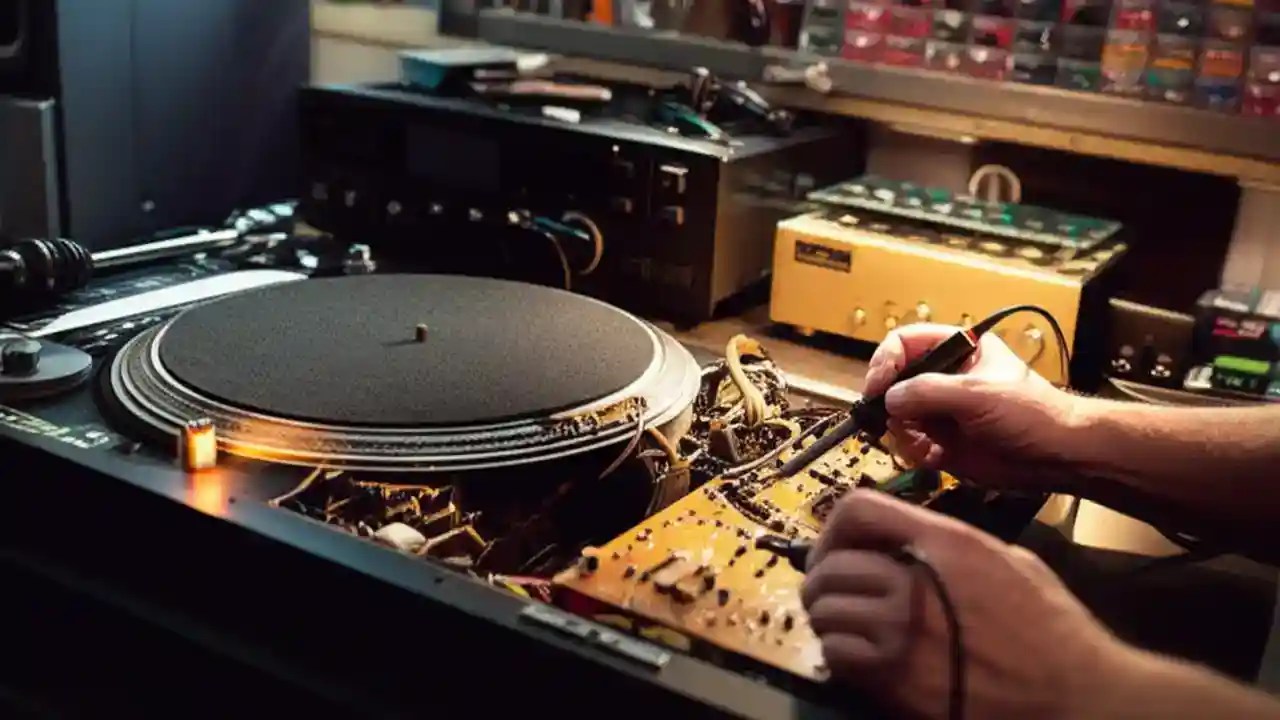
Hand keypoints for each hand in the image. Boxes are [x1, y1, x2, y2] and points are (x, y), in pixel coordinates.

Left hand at [802, 490, 1131, 719]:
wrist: (1072, 693)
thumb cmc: (1050, 627)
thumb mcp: (1004, 560)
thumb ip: (949, 544)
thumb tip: (907, 541)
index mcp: (943, 541)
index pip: (858, 509)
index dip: (834, 529)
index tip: (836, 549)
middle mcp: (913, 580)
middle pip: (831, 566)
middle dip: (823, 581)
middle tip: (833, 595)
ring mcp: (901, 631)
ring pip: (827, 611)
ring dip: (828, 619)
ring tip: (845, 627)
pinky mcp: (895, 677)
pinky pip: (837, 655)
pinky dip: (838, 655)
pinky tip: (858, 659)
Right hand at [863, 324, 1082, 489]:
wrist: (1059, 457)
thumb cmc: (1028, 413)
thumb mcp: (977, 394)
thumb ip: (928, 391)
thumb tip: (887, 400)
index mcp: (957, 350)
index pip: (905, 342)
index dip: (885, 360)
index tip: (877, 386)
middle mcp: (944, 378)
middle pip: (894, 381)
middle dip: (888, 402)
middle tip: (889, 421)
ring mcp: (942, 412)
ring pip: (897, 416)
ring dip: (901, 431)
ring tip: (920, 444)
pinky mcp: (943, 443)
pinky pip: (911, 444)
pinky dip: (914, 452)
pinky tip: (932, 457)